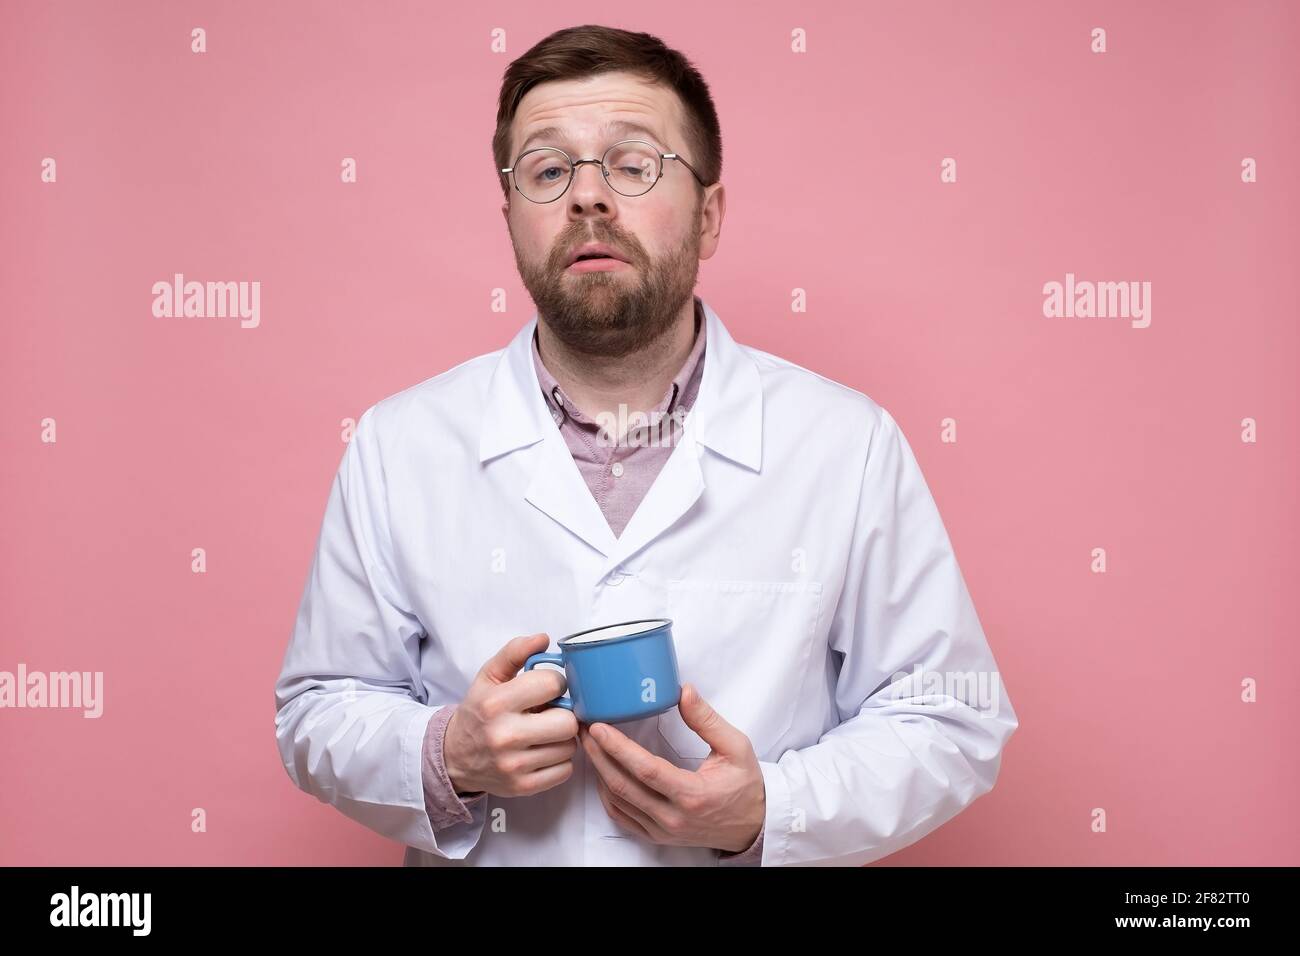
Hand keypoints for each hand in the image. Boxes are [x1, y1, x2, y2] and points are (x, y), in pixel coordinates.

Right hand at [444, 633, 579, 796]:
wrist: (454, 757)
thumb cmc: (478, 712)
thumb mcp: (488, 677)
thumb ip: (514, 653)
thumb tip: (544, 638)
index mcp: (496, 703)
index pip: (553, 684)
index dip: (555, 683)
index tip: (546, 688)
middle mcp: (504, 736)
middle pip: (567, 721)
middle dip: (563, 713)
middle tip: (550, 713)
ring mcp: (514, 765)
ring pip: (569, 746)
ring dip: (562, 738)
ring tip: (544, 732)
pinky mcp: (523, 787)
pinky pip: (565, 770)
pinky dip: (559, 761)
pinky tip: (542, 751)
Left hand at [581, 683, 765, 852]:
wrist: (754, 825)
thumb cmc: (746, 785)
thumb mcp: (736, 747)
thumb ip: (707, 720)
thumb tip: (684, 691)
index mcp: (693, 794)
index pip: (645, 769)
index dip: (617, 748)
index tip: (598, 727)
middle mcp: (674, 816)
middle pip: (623, 786)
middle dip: (598, 755)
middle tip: (583, 730)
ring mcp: (663, 830)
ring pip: (618, 802)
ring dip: (599, 773)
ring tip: (589, 746)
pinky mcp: (658, 836)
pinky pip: (623, 817)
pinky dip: (607, 796)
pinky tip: (602, 774)